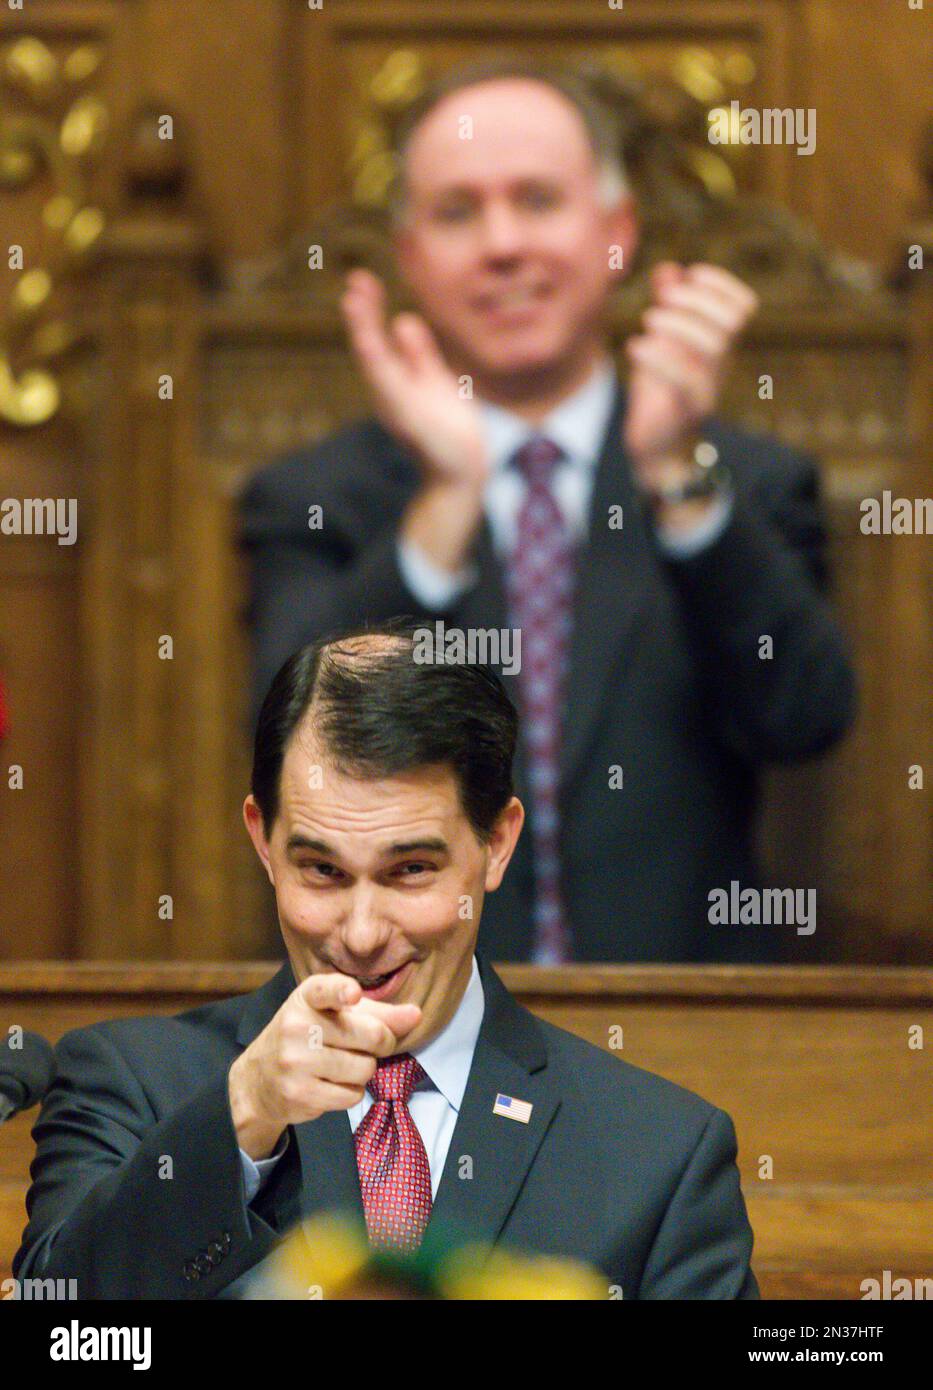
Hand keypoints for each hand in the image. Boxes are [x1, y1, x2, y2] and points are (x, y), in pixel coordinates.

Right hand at [228, 971, 421, 1158]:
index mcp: (307, 997)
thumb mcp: (333, 1014)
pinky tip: (331, 1083)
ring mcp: (296, 1061)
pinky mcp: (300, 1093)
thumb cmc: (306, 1037)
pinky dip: (351, 1092)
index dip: (342, 992)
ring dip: (364, 1070)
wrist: (259, 1080)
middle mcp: (297, 1026)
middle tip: (372, 1044)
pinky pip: (352, 1095)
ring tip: (343, 1065)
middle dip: (382, 1042)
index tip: (353, 994)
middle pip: (371, 1035)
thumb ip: (377, 1013)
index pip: (325, 989)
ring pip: (365, 1068)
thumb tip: (416, 1015)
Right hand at [340, 268, 489, 487]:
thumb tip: (401, 319)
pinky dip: (379, 365)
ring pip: (374, 364)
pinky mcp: (409, 421)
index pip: (376, 337)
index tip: (362, 279)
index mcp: (393, 380)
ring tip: (353, 301)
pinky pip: (391, 389)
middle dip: (361, 315)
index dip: (369, 308)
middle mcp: (388, 392)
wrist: (461, 472)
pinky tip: (371, 343)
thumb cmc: (448, 429)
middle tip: (355, 281)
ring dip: (364, 332)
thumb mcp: (432, 381)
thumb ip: (418, 353)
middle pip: (369, 346)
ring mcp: (396, 406)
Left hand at [623, 262, 758, 482]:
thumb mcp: (662, 342)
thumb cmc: (662, 390)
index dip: (720, 284)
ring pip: (713, 346)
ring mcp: (709, 386)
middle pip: (731, 321)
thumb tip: (670, 270)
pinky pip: (685, 379)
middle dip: (697, 301)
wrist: (658, 446)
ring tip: (647, 320)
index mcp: (720, 343)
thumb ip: (668, 307)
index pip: (743, 305)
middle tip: (662, 300)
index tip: (689, 276)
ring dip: (678, 325)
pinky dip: (658, 356)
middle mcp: (721, 364)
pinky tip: (634, 347)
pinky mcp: (688, 410)